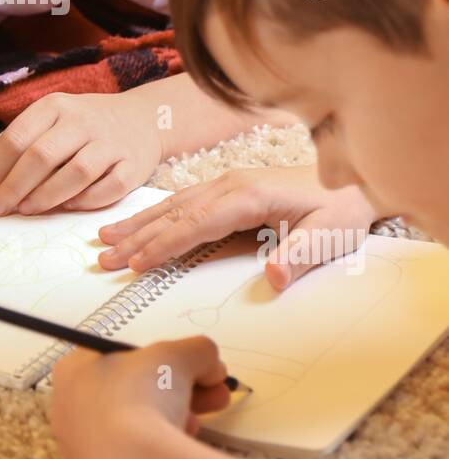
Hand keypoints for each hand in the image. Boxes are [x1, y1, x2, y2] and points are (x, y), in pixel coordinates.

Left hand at [0, 87, 165, 214]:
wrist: (143, 119)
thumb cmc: (81, 127)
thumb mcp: (43, 126)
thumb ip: (5, 149)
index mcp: (55, 106)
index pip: (17, 137)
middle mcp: (83, 120)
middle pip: (43, 155)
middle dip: (14, 186)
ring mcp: (111, 142)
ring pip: (77, 171)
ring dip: (47, 195)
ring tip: (25, 210)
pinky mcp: (134, 165)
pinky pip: (109, 187)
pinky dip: (86, 200)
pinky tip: (67, 207)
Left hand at [50, 336, 230, 458]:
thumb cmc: (142, 397)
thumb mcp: (180, 355)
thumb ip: (197, 351)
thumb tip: (209, 363)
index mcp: (73, 369)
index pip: (122, 357)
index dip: (163, 360)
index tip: (190, 367)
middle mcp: (68, 409)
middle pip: (133, 391)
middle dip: (179, 389)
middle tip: (210, 392)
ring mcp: (79, 448)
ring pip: (135, 425)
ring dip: (175, 416)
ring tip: (203, 421)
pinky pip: (132, 457)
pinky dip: (158, 450)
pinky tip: (179, 448)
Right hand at [96, 165, 374, 289]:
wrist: (355, 181)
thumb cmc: (343, 209)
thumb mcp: (331, 236)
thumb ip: (301, 255)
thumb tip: (275, 276)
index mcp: (250, 196)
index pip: (197, 223)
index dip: (164, 244)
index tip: (136, 263)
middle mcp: (232, 185)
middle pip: (175, 213)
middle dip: (137, 236)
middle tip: (103, 257)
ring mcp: (228, 183)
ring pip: (173, 205)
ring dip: (139, 223)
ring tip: (104, 238)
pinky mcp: (229, 189)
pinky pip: (184, 203)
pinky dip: (156, 215)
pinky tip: (138, 224)